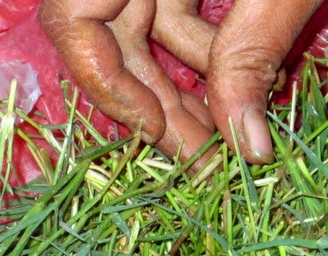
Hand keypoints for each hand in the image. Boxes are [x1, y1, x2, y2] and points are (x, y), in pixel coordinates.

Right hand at [39, 0, 323, 164]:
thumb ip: (254, 52)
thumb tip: (246, 150)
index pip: (73, 17)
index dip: (108, 85)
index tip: (162, 135)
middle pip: (112, 38)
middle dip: (160, 106)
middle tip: (210, 166)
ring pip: (150, 36)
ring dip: (192, 92)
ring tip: (238, 141)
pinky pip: (183, 18)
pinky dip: (216, 59)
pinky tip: (254, 89)